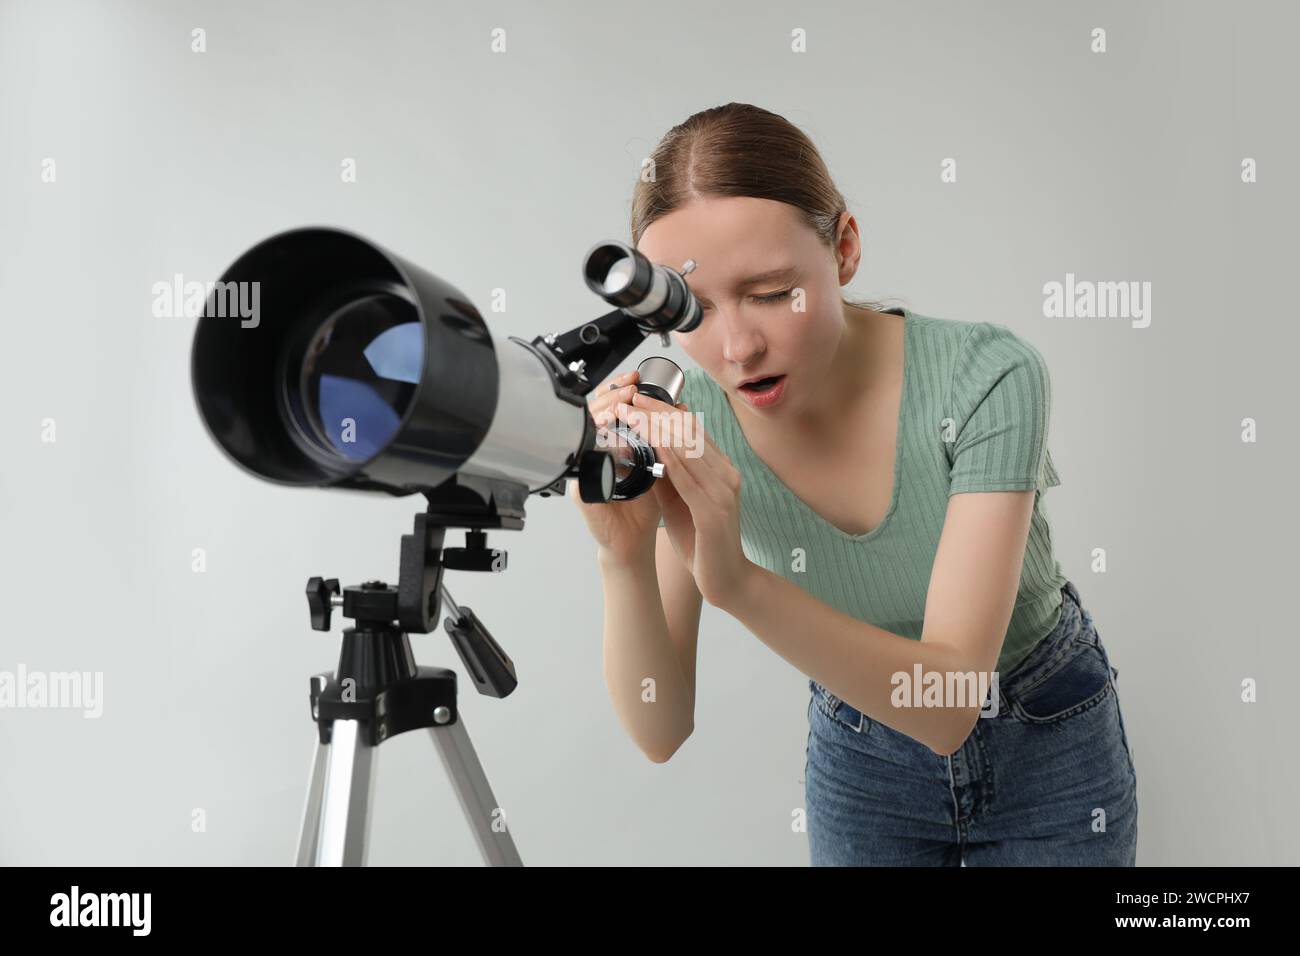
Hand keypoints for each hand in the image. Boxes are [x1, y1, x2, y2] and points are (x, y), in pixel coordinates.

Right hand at [568, 369, 661, 563]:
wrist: (634, 544)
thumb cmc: (645, 507)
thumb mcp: (658, 466)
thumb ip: (662, 442)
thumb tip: (678, 409)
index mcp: (609, 448)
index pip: (609, 411)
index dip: (619, 391)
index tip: (637, 378)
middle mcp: (592, 456)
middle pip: (593, 414)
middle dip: (612, 397)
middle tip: (630, 386)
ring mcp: (584, 472)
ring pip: (586, 432)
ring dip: (605, 414)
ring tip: (624, 401)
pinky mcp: (581, 491)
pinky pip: (585, 463)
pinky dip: (600, 446)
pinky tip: (615, 435)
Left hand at [616, 390, 756, 609]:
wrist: (727, 579)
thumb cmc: (701, 540)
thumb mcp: (679, 500)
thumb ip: (667, 475)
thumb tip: (643, 449)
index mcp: (721, 470)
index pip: (692, 430)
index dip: (665, 410)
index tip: (639, 397)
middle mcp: (726, 475)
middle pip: (690, 433)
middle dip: (658, 412)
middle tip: (631, 397)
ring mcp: (723, 491)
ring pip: (687, 449)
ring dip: (656, 428)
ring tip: (632, 414)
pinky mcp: (714, 511)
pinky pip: (688, 478)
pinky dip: (668, 457)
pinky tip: (651, 443)